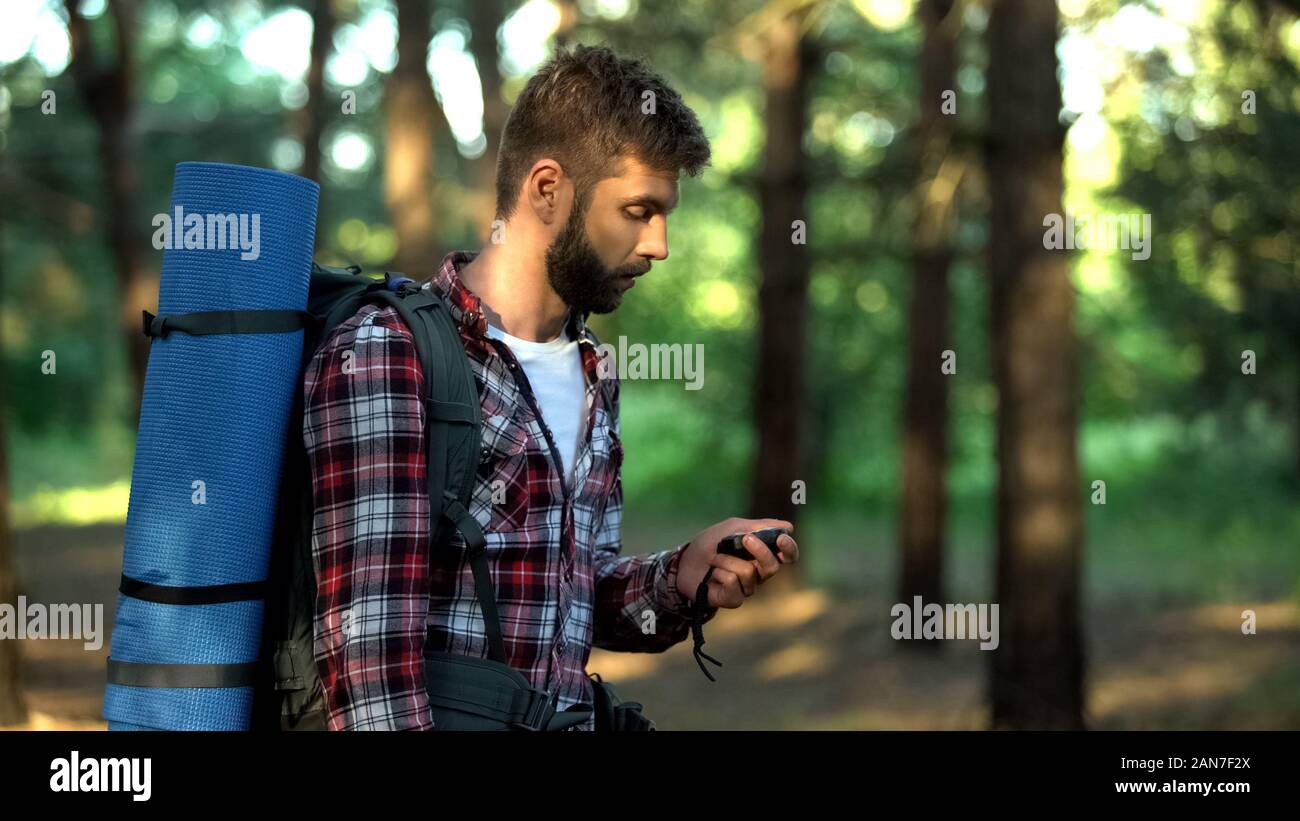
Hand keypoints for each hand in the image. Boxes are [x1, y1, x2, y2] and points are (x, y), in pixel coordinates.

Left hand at [677, 518, 798, 608]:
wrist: (684, 561)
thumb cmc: (709, 544)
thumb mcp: (732, 527)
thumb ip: (759, 526)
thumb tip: (789, 527)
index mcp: (762, 554)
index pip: (786, 556)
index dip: (789, 548)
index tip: (781, 538)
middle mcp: (758, 573)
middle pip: (772, 566)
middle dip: (760, 551)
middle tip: (745, 540)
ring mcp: (746, 587)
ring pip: (748, 573)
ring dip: (727, 560)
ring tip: (714, 558)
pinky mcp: (733, 599)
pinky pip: (734, 585)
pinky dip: (720, 574)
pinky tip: (712, 574)